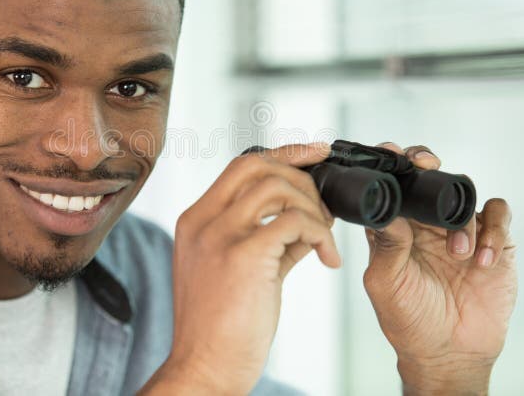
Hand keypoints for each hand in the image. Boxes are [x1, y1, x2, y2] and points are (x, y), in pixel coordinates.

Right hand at [140, 143, 340, 394]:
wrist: (204, 369)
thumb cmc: (221, 327)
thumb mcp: (238, 272)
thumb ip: (267, 239)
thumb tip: (306, 219)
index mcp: (196, 220)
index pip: (240, 165)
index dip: (282, 154)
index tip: (314, 153)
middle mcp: (203, 221)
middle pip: (257, 165)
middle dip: (301, 173)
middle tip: (326, 203)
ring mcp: (220, 236)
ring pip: (277, 187)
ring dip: (313, 208)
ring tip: (326, 237)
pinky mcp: (242, 256)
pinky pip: (294, 222)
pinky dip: (320, 235)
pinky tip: (328, 259)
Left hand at [363, 143, 517, 395]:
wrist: (448, 352)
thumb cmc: (408, 319)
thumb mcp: (386, 282)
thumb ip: (386, 246)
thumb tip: (387, 210)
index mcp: (398, 226)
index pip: (394, 184)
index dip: (392, 164)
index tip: (391, 154)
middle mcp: (428, 223)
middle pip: (431, 177)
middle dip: (428, 165)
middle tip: (426, 166)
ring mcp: (462, 230)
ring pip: (466, 194)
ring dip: (461, 217)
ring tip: (457, 253)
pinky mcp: (494, 243)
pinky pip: (497, 218)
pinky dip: (491, 231)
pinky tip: (480, 261)